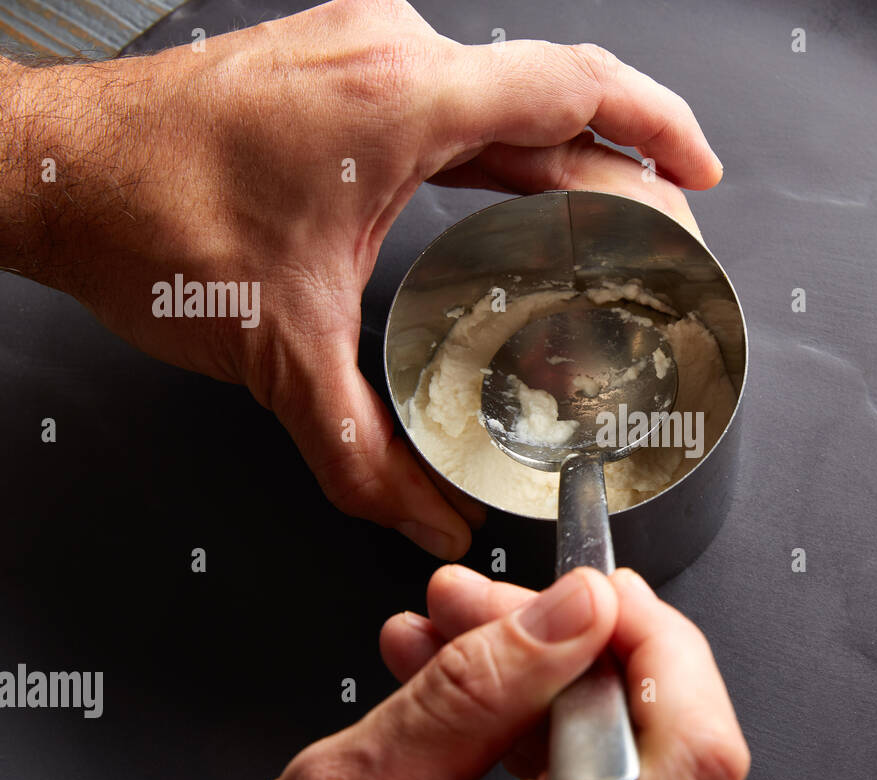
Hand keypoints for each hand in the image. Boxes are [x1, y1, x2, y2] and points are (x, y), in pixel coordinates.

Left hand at [0, 0, 722, 558]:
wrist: (46, 167)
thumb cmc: (143, 217)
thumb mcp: (275, 352)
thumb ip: (363, 451)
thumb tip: (428, 518)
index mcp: (401, 100)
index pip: (572, 86)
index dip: (657, 126)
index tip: (701, 174)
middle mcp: (392, 56)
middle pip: (551, 99)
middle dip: (624, 163)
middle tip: (666, 231)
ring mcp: (362, 53)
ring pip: (502, 97)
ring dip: (564, 153)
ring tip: (610, 218)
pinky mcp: (337, 71)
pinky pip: (453, 103)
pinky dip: (502, 148)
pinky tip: (513, 196)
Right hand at [194, 566, 748, 779]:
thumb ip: (471, 691)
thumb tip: (576, 609)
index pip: (687, 755)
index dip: (657, 649)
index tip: (590, 592)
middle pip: (655, 732)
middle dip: (571, 638)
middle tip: (481, 598)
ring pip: (609, 735)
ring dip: (532, 661)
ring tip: (442, 627)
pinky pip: (566, 762)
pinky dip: (514, 703)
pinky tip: (446, 672)